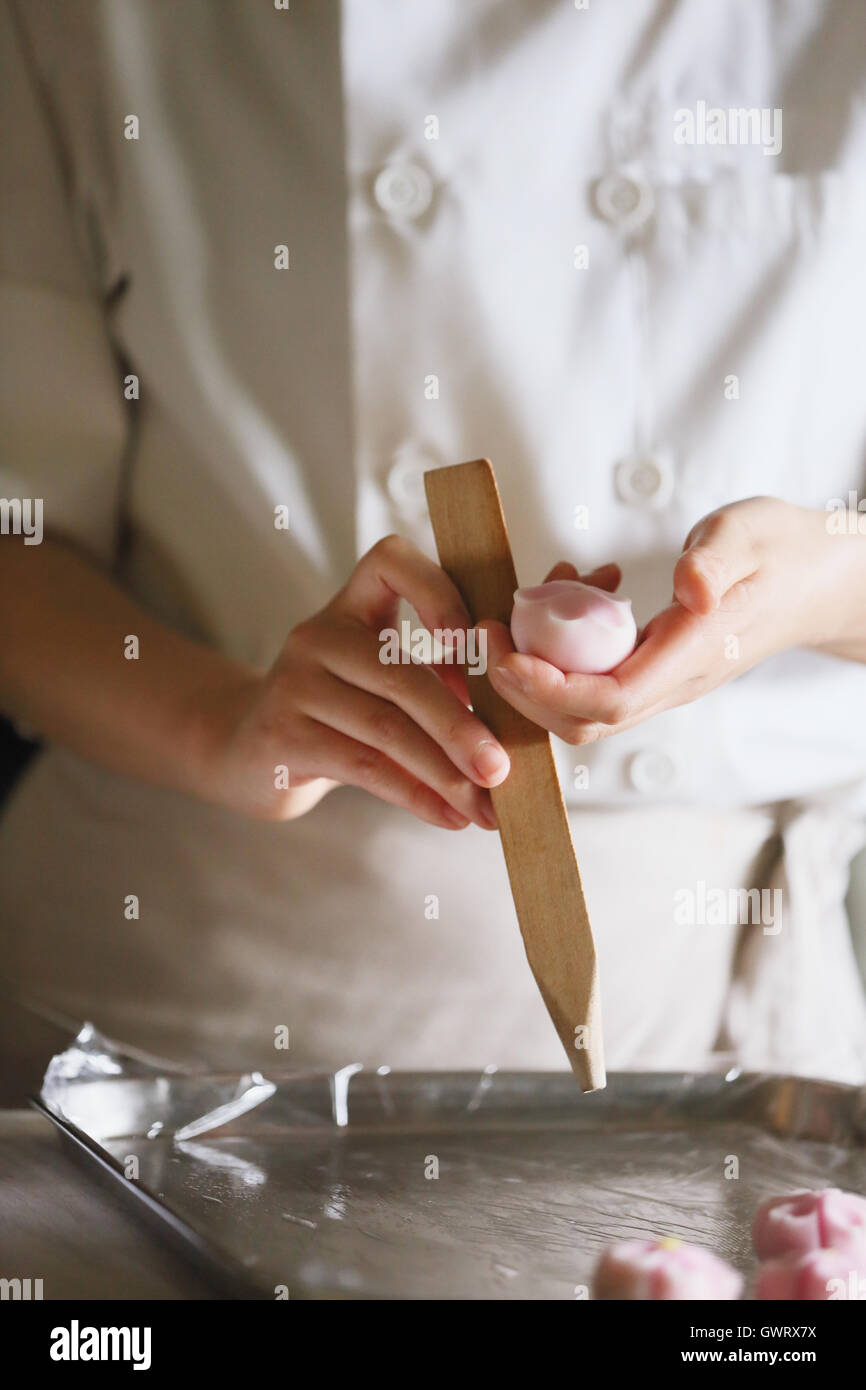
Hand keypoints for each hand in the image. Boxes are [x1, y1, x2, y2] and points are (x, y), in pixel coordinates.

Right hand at [205, 535, 509, 823]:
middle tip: (500, 768)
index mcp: (350, 607)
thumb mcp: (374, 681)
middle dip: (461, 726)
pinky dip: (414, 795)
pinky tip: (446, 815)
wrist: (246, 752)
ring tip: (483, 805)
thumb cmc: (334, 715)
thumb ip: (430, 686)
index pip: (391, 562)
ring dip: (443, 772)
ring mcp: (293, 685)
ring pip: (385, 728)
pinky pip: (363, 766)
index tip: (472, 649)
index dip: (441, 596)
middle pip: (402, 675)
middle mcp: (317, 636)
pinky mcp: (281, 735)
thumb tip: (508, 730)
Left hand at [482, 496, 859, 744]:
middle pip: (584, 721)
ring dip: (539, 664)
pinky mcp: (654, 669)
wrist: (818, 578)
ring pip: (583, 706)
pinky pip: (595, 677)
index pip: (611, 700)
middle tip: (488, 630)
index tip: (504, 651)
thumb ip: (716, 561)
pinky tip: (574, 585)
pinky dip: (565, 645)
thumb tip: (688, 588)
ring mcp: (664, 682)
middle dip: (524, 688)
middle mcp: (675, 683)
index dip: (548, 688)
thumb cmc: (784, 549)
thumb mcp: (750, 534)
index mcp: (694, 655)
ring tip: (531, 594)